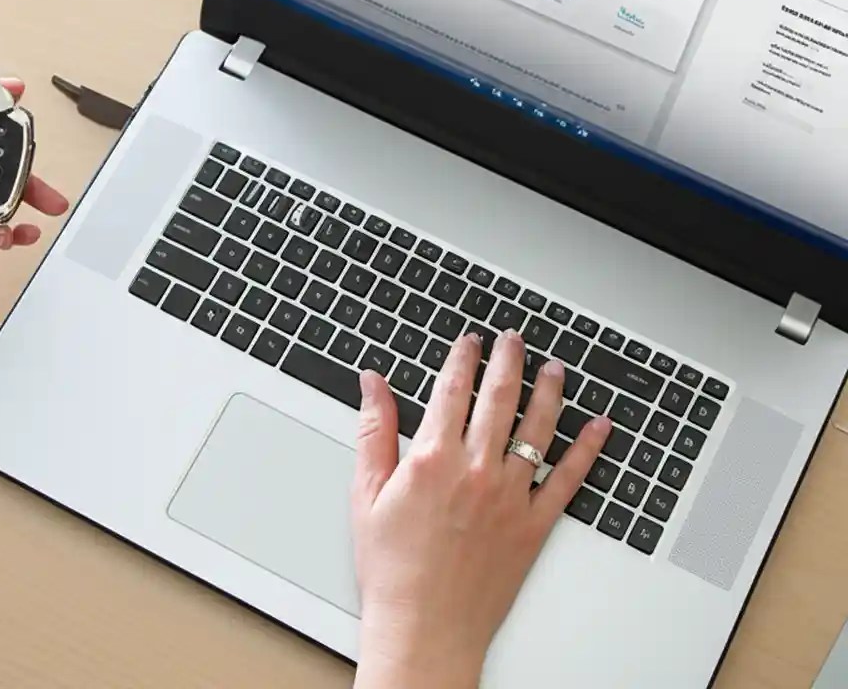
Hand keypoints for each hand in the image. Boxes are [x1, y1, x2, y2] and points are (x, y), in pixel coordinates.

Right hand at [351, 330, 611, 687]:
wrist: (424, 625)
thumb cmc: (391, 568)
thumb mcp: (366, 493)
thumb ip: (374, 431)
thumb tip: (373, 384)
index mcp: (432, 459)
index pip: (452, 390)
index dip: (463, 358)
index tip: (470, 341)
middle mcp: (476, 470)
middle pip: (499, 398)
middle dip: (508, 360)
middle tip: (514, 338)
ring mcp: (510, 496)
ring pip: (537, 428)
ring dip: (548, 391)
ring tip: (553, 367)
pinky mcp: (534, 525)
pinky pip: (569, 478)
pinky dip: (588, 449)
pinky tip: (598, 427)